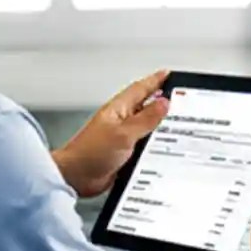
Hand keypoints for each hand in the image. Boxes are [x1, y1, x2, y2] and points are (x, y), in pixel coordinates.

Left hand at [53, 70, 170, 197]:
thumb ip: (146, 118)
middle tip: (175, 93)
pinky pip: (141, 142)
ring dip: (157, 121)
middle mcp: (120, 120)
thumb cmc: (90, 152)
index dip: (156, 80)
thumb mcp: (124, 133)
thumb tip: (164, 103)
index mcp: (118, 108)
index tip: (168, 74)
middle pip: (144, 104)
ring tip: (172, 117)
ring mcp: (120, 136)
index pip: (141, 88)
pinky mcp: (121, 152)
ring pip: (144, 124)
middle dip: (160, 98)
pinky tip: (159, 145)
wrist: (75, 177)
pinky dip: (151, 142)